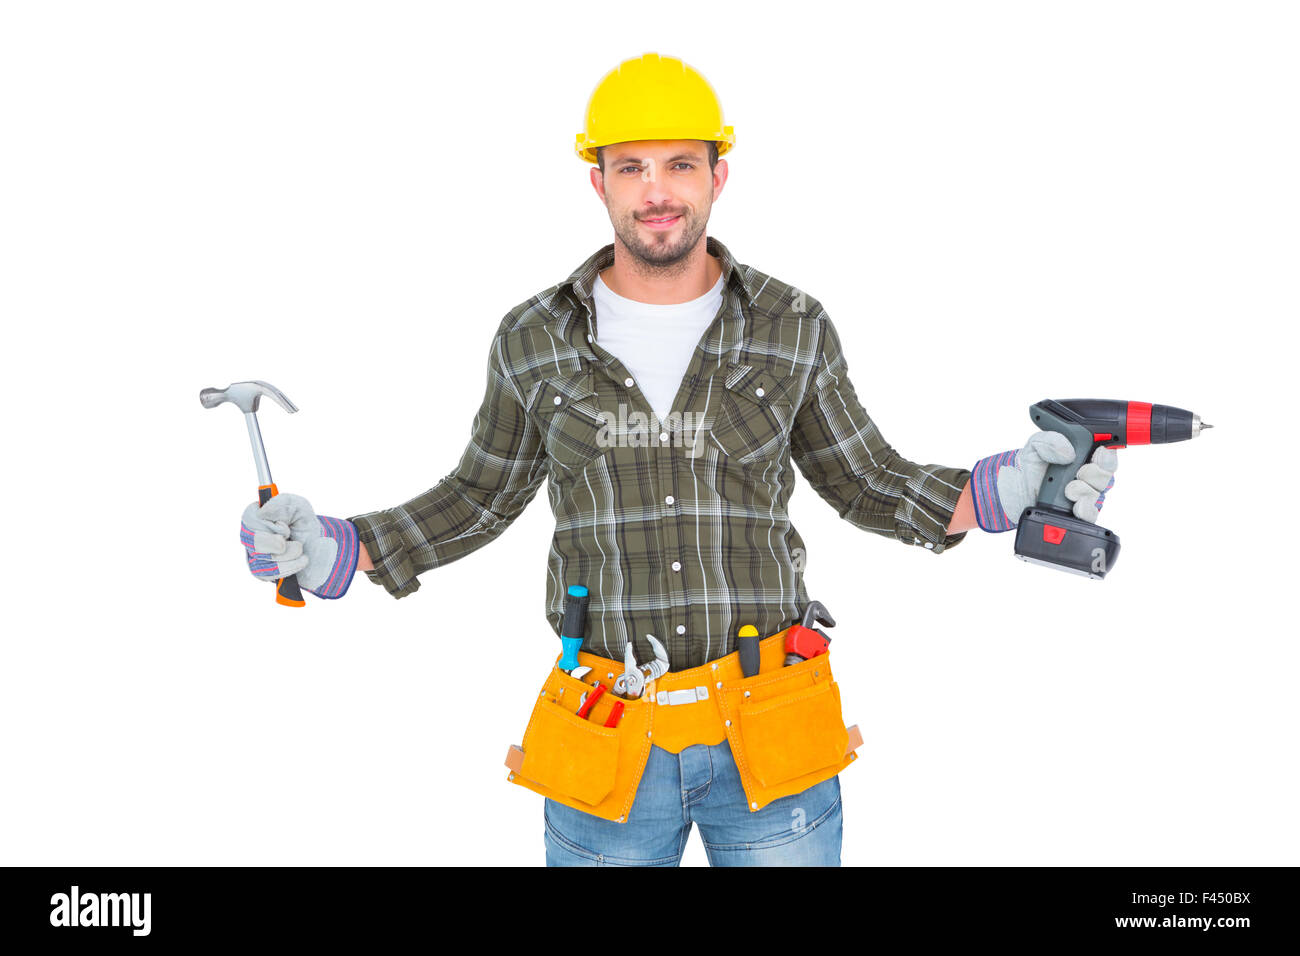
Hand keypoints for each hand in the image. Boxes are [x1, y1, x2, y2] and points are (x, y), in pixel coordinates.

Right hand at [240, 493, 360, 598]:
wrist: (317, 548)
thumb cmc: (303, 524)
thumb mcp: (299, 507)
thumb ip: (283, 503)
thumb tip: (262, 512)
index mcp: (257, 516)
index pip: (249, 519)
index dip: (267, 524)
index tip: (285, 526)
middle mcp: (251, 536)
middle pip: (254, 541)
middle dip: (278, 543)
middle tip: (296, 543)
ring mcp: (254, 555)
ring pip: (263, 559)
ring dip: (288, 555)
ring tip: (301, 550)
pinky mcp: (261, 572)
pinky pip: (267, 573)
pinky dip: (288, 567)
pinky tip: (300, 561)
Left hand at [970, 431, 1116, 531]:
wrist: (1011, 496)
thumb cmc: (1028, 470)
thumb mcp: (1035, 447)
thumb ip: (1050, 440)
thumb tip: (1067, 451)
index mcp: (1082, 458)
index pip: (1106, 454)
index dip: (1106, 454)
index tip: (1099, 452)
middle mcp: (1086, 478)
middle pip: (1106, 475)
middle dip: (1095, 472)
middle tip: (1080, 472)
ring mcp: (1083, 497)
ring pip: (1099, 494)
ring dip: (1085, 490)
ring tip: (1068, 489)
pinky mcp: (1076, 515)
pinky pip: (1091, 515)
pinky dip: (1085, 509)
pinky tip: (1076, 505)